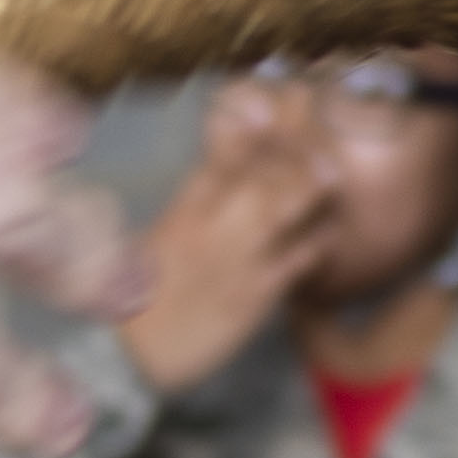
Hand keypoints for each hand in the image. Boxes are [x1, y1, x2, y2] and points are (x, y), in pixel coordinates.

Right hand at [119, 95, 336, 396]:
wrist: (127, 362)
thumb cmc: (137, 299)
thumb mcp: (154, 240)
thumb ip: (192, 204)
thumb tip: (221, 171)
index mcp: (180, 211)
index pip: (217, 154)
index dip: (243, 119)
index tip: (265, 95)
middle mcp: (209, 227)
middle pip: (255, 169)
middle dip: (284, 134)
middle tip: (307, 101)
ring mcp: (234, 260)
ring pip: (277, 208)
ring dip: (305, 181)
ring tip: (328, 166)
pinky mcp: (254, 297)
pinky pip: (293, 264)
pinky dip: (315, 245)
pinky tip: (330, 234)